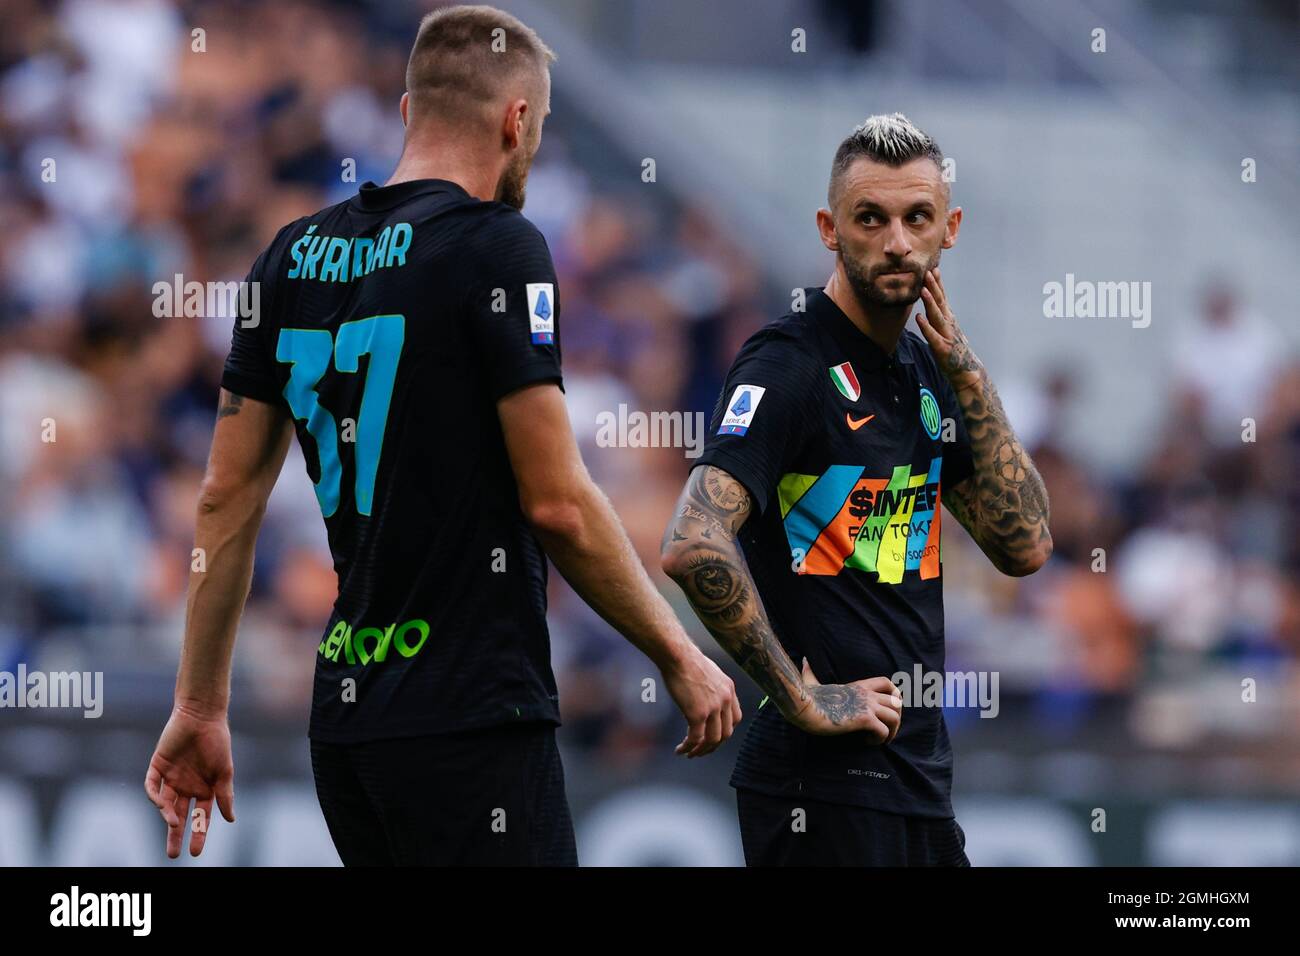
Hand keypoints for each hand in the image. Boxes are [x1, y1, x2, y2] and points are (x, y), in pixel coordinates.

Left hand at [144, 704, 235, 857]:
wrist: (202, 716)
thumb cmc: (217, 741)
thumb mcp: (224, 771)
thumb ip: (225, 795)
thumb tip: (231, 819)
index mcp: (204, 789)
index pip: (201, 817)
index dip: (198, 834)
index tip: (196, 852)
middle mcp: (186, 786)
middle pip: (180, 816)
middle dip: (176, 835)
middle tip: (173, 854)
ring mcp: (171, 777)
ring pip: (165, 804)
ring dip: (167, 816)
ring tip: (173, 824)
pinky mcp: (157, 766)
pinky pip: (152, 786)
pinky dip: (154, 797)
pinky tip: (161, 804)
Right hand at [664, 645, 742, 757]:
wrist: (678, 655)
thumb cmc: (687, 659)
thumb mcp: (709, 672)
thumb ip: (712, 687)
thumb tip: (704, 696)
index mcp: (729, 690)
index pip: (735, 718)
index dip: (725, 730)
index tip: (714, 736)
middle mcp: (725, 700)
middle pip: (726, 733)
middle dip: (714, 746)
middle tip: (701, 750)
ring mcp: (713, 708)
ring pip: (712, 740)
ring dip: (701, 750)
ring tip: (690, 754)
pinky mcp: (698, 714)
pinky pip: (695, 738)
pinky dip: (688, 747)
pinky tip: (680, 750)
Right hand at [789, 659, 902, 741]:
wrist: (804, 707)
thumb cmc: (807, 698)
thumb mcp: (812, 683)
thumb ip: (810, 673)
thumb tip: (804, 661)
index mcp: (858, 686)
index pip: (887, 683)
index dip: (895, 696)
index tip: (888, 710)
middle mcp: (866, 694)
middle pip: (897, 702)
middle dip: (896, 718)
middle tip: (886, 730)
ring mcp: (866, 706)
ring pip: (894, 717)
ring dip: (891, 731)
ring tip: (880, 740)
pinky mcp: (863, 719)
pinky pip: (883, 731)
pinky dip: (879, 739)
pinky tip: (867, 742)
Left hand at [916, 268, 983, 391]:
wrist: (967, 372)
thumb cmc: (954, 351)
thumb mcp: (946, 331)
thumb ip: (939, 318)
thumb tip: (930, 304)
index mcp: (949, 320)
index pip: (943, 298)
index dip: (938, 284)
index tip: (933, 268)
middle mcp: (949, 324)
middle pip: (941, 302)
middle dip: (934, 286)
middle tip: (928, 271)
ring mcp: (947, 336)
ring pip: (937, 316)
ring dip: (930, 302)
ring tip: (923, 290)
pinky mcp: (942, 348)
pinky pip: (933, 336)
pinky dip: (926, 326)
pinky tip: (919, 318)